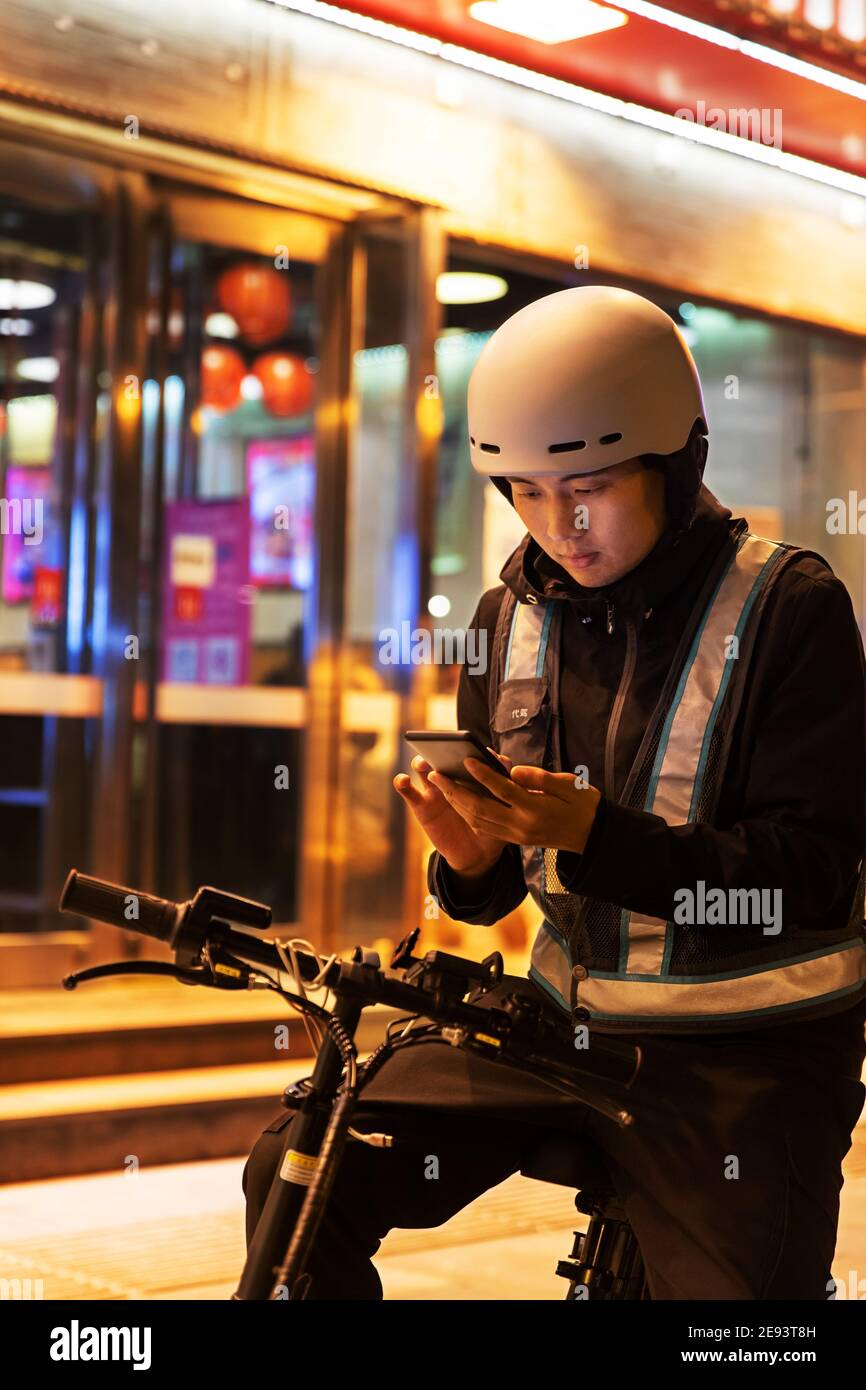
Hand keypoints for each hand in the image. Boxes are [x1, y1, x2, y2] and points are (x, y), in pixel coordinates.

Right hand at [393, 750, 512, 876]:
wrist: (476, 855)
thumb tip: (510, 771)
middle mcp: (452, 778)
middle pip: (442, 756)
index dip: (470, 749)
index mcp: (471, 776)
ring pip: (423, 769)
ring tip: (425, 764)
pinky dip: (402, 783)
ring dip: (421, 763)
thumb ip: (505, 791)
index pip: (468, 755)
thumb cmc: (493, 828)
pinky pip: (408, 792)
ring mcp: (435, 790)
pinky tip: (403, 780)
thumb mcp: (502, 810)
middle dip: (441, 750)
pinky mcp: (421, 805)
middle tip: (444, 751)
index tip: (474, 749)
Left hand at [426, 757, 600, 855]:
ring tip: (440, 785)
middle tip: (435, 773)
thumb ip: (540, 778)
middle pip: (480, 808)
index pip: (502, 789)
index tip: (466, 759)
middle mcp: (521, 825)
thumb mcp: (570, 785)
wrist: (593, 837)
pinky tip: (458, 803)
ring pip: (478, 820)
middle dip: (454, 790)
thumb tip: (513, 770)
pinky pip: (485, 829)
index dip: (483, 774)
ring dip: (456, 803)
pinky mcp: (515, 840)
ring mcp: (516, 835)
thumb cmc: (583, 804)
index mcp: (536, 809)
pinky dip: (468, 815)